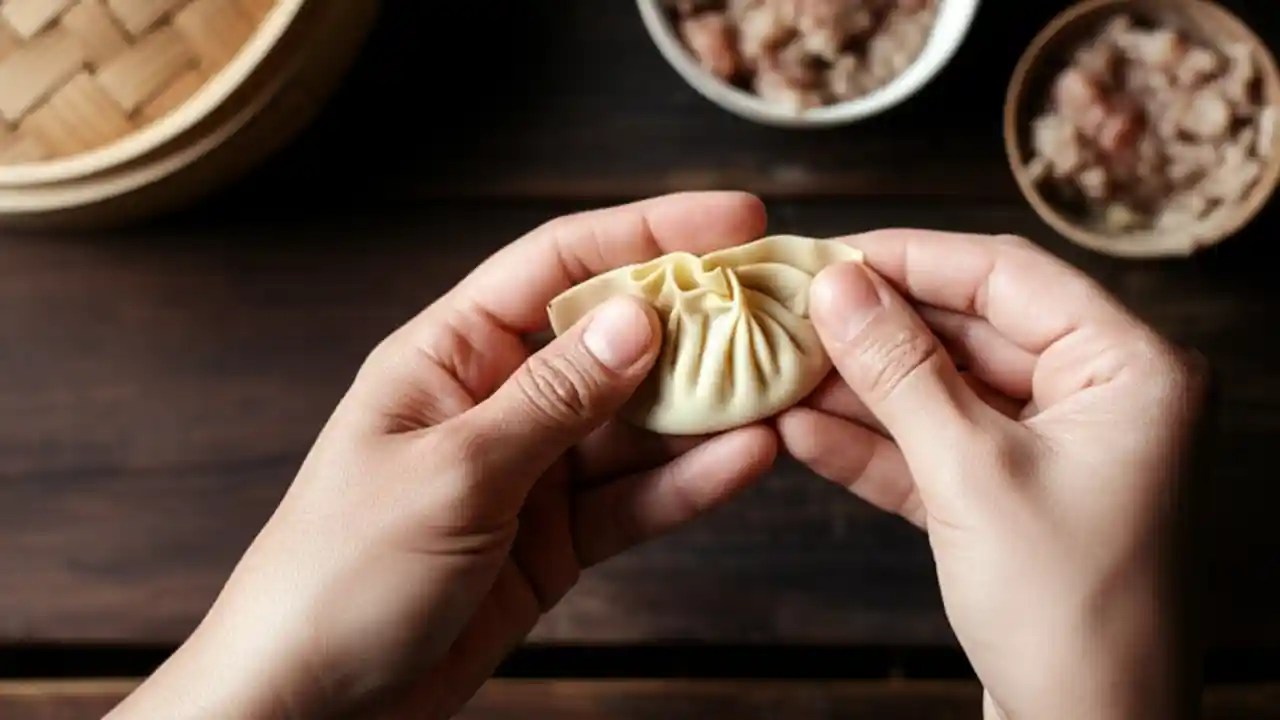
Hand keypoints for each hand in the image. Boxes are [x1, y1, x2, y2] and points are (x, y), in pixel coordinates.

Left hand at [108, 192, 778, 719]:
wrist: (310, 704)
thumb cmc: (341, 574)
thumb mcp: (453, 474)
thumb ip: (552, 398)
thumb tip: (637, 319)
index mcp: (448, 354)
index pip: (557, 264)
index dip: (648, 231)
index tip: (735, 218)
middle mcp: (496, 398)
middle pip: (612, 339)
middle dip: (699, 321)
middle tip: (785, 309)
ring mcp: (532, 469)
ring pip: (636, 423)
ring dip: (709, 407)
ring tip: (787, 383)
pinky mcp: (557, 537)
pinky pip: (634, 498)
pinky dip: (688, 483)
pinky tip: (747, 458)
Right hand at [777, 231, 1203, 719]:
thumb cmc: (1067, 614)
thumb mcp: (971, 475)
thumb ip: (900, 373)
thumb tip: (837, 286)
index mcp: (1129, 369)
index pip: (1005, 276)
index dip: (908, 257)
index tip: (825, 255)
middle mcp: (1099, 398)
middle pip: (969, 330)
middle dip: (874, 328)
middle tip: (788, 312)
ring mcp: (1054, 451)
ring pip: (943, 392)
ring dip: (861, 387)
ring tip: (778, 369)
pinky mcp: (1011, 501)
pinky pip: (936, 450)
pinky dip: (874, 444)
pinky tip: (802, 429)